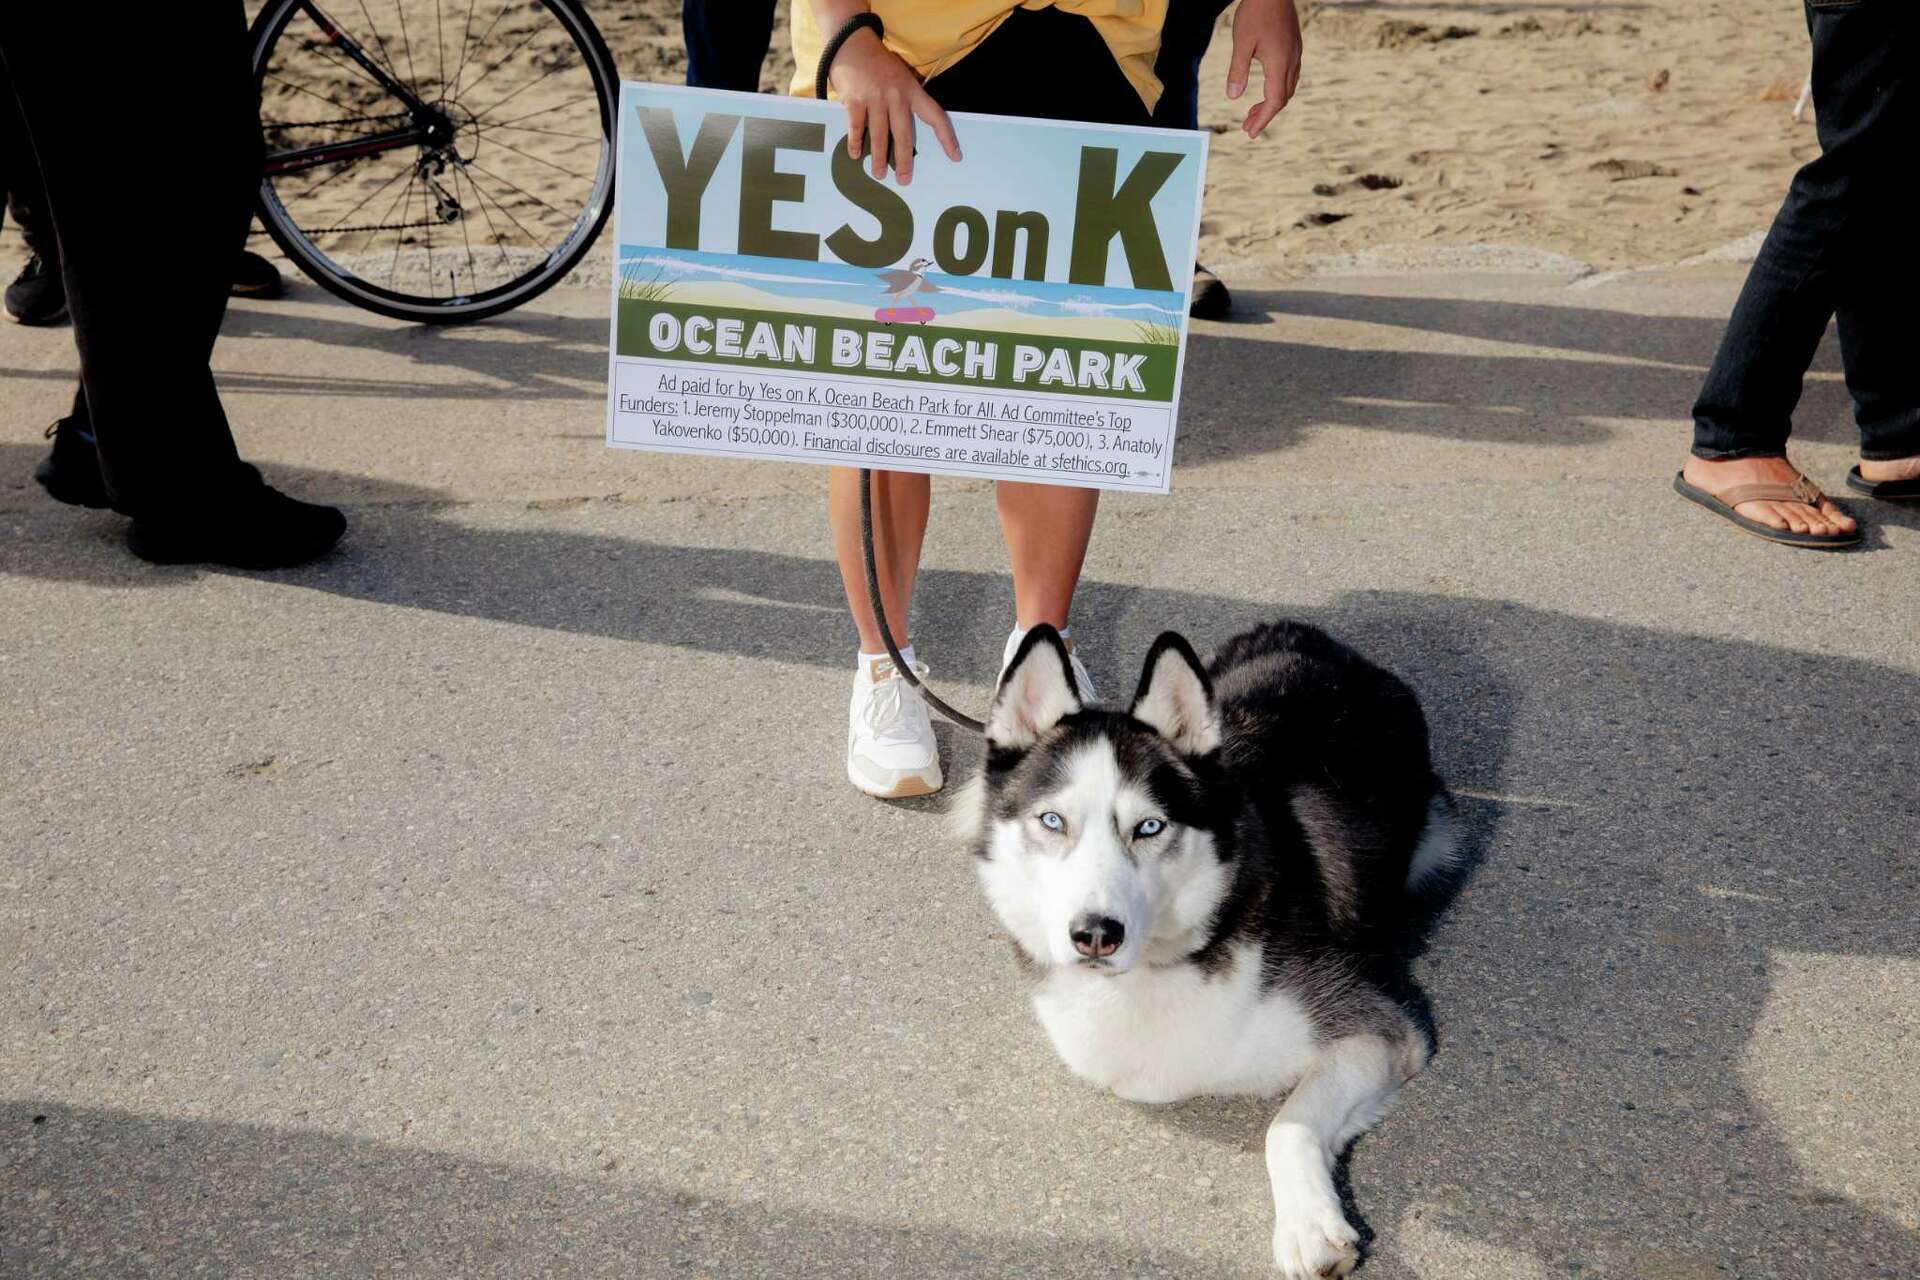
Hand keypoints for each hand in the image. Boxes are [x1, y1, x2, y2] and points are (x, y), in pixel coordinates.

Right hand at [828, 28, 960, 183]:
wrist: (853, 43)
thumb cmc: (879, 64)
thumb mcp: (901, 78)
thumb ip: (906, 101)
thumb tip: (905, 133)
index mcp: (912, 91)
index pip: (935, 116)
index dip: (947, 137)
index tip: (955, 156)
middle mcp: (896, 96)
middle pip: (903, 134)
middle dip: (904, 160)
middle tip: (905, 180)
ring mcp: (875, 98)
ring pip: (879, 135)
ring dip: (879, 158)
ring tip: (879, 175)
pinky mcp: (855, 100)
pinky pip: (856, 127)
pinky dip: (855, 142)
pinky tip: (855, 155)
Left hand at [1226, 0, 1302, 137]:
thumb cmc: (1256, 12)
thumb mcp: (1241, 42)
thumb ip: (1237, 71)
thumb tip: (1232, 97)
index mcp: (1280, 64)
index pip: (1274, 101)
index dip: (1262, 119)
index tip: (1250, 132)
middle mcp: (1292, 61)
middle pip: (1282, 98)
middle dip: (1265, 115)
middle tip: (1247, 127)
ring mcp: (1295, 53)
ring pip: (1287, 87)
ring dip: (1271, 102)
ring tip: (1252, 112)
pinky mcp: (1294, 46)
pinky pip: (1289, 75)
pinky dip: (1277, 88)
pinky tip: (1265, 88)